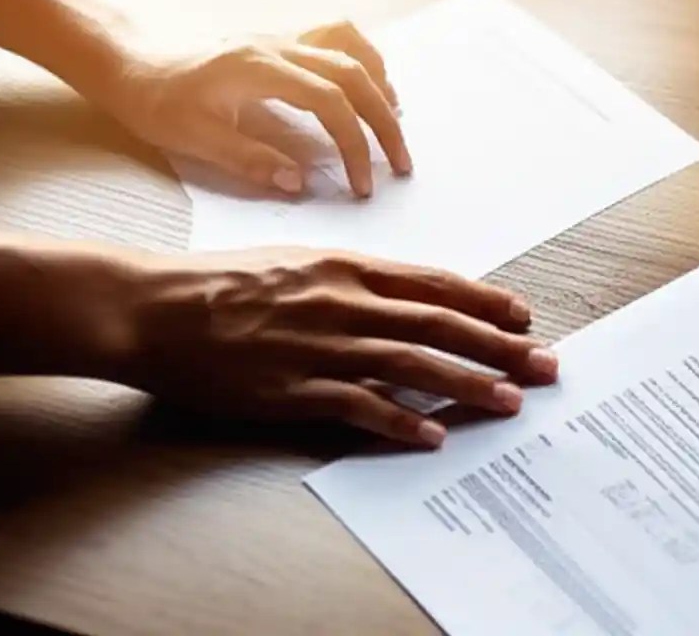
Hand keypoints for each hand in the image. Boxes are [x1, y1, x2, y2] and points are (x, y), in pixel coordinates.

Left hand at [99, 21, 408, 196]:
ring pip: (350, 47)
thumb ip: (251, 161)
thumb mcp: (195, 140)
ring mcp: (280, 38)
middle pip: (353, 75)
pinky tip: (368, 84)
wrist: (129, 65)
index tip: (361, 186)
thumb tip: (300, 182)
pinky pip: (334, 36)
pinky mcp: (278, 41)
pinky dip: (361, 58)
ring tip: (395, 119)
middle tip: (400, 163)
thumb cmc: (156, 103)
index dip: (354, 146)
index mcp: (260, 70)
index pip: (330, 103)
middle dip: (384, 121)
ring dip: (380, 83)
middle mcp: (277, 46)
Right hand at [115, 248, 557, 447]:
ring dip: (468, 385)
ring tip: (510, 401)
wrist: (152, 306)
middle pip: (440, 325)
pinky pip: (360, 407)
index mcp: (345, 268)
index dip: (484, 300)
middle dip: (501, 345)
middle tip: (545, 362)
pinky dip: (401, 423)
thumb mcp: (293, 260)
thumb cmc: (218, 281)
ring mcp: (321, 347)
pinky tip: (433, 437)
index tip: (523, 315)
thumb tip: (399, 295)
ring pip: (414, 366)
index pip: (434, 284)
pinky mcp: (293, 389)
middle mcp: (344, 303)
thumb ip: (349, 278)